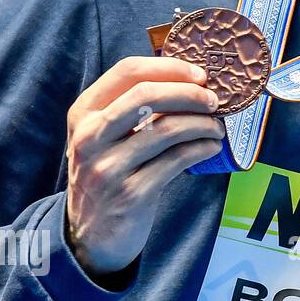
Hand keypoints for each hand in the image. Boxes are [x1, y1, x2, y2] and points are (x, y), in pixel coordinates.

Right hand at [65, 56, 224, 276]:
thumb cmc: (109, 172)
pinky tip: (211, 147)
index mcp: (83, 113)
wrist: (90, 233)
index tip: (199, 74)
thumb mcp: (105, 136)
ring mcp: (108, 167)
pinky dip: (201, 148)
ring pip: (166, 129)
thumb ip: (134, 108)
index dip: (169, 67)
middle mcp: (89, 137)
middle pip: (146, 96)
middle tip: (214, 100)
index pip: (126, 71)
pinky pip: (176, 160)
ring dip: (202, 124)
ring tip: (216, 127)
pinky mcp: (130, 193)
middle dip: (189, 93)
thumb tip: (192, 81)